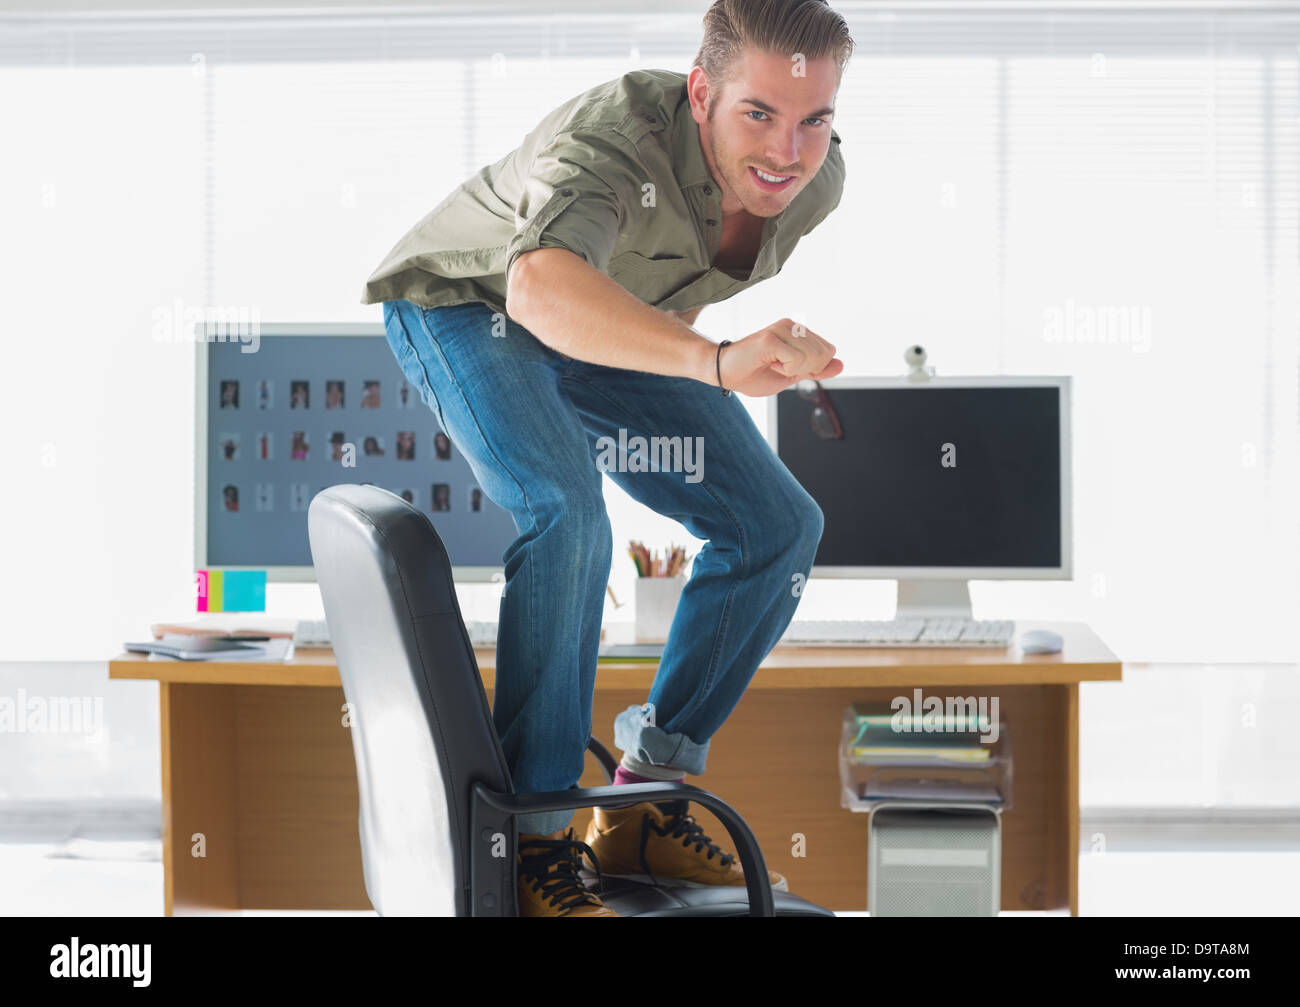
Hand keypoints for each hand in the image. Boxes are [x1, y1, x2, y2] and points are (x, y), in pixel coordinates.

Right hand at [716, 318, 842, 396]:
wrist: (724, 373)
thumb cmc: (753, 374)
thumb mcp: (792, 375)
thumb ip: (816, 369)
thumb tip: (841, 365)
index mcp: (798, 331)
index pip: (828, 351)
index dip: (813, 369)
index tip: (788, 367)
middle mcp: (792, 325)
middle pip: (824, 354)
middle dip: (805, 370)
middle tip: (779, 366)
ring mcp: (781, 329)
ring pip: (811, 358)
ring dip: (792, 371)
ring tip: (772, 363)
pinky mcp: (771, 337)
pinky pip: (797, 361)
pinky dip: (784, 370)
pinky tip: (768, 363)